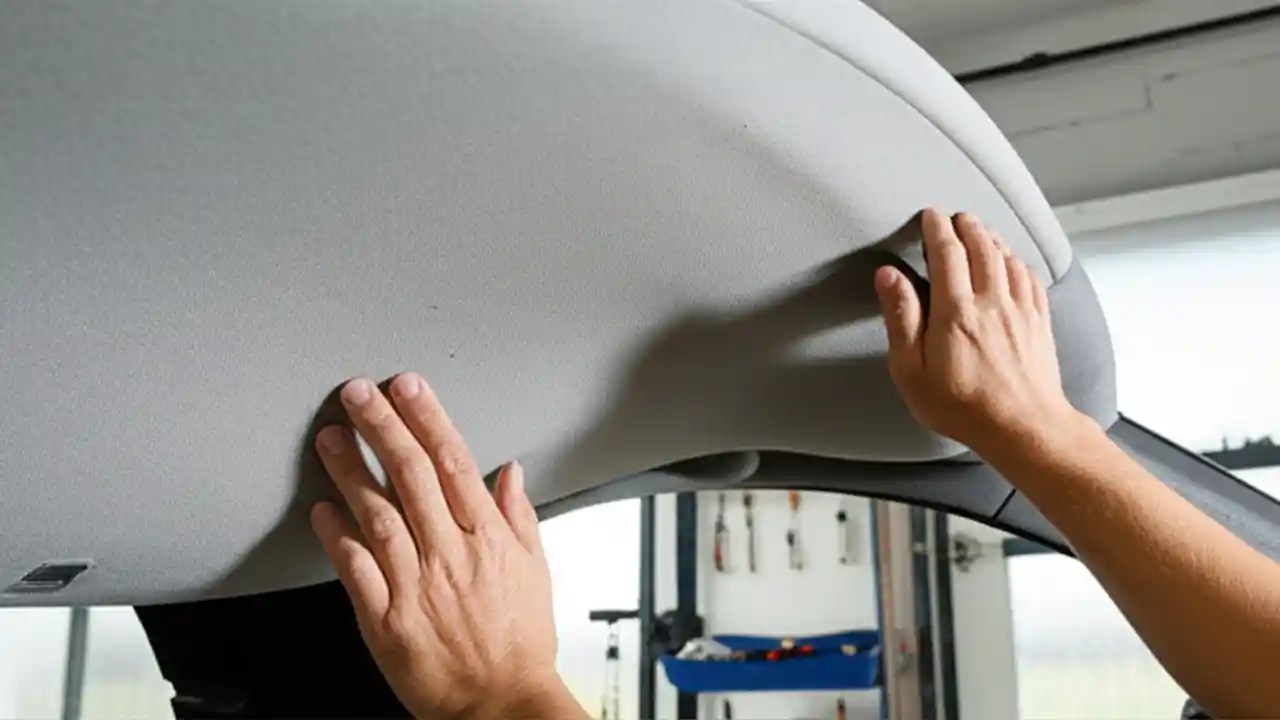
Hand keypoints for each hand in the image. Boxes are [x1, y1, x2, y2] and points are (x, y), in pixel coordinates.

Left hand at [309, 373, 585, 719]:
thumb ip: (518, 516)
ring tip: (330, 437)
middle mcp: (451, 556)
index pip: (454, 462)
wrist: (500, 704)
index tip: (408, 388)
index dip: (428, 418)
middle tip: (358, 395)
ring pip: (378, 515)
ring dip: (351, 471)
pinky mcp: (387, 621)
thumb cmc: (518, 643)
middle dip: (382, 427)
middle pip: (411, 477)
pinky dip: (337, 538)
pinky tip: (322, 509)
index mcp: (489, 540)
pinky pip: (356, 571)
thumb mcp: (536, 571)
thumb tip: (509, 472)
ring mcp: (416, 588)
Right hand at [874, 209, 1080, 453]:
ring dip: (992, 237)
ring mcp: (1020, 310)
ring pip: (1007, 257)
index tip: (929, 217)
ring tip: (979, 230)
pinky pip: (1030, 277)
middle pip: (981, 246)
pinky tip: (1011, 261)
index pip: (946, 253)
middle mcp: (992, 303)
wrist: (1023, 428)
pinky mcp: (1039, 322)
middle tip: (954, 217)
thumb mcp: (912, 371)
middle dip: (966, 226)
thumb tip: (889, 277)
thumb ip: (901, 318)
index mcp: (956, 312)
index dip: (936, 229)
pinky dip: (1018, 261)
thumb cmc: (963, 407)